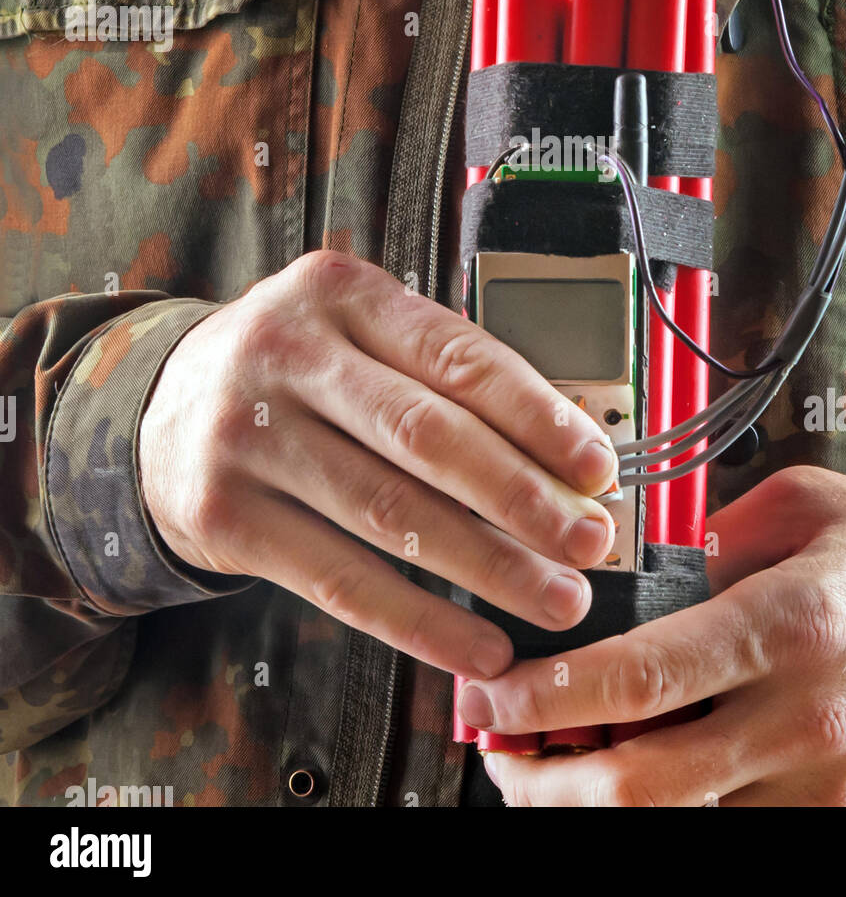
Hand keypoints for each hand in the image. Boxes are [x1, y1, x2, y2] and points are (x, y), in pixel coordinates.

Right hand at [138, 250, 617, 680]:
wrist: (158, 409)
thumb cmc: (293, 369)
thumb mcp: (353, 331)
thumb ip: (440, 374)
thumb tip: (559, 455)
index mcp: (340, 292)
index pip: (457, 356)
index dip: (537, 416)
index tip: (597, 466)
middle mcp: (288, 354)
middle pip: (427, 436)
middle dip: (523, 499)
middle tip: (590, 542)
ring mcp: (248, 436)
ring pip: (391, 515)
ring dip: (488, 568)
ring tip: (557, 598)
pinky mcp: (226, 516)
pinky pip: (340, 582)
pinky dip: (420, 621)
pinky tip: (476, 643)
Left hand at [462, 465, 845, 804]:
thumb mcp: (812, 504)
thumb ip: (716, 531)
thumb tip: (644, 566)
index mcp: (788, 622)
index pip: (642, 678)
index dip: (551, 696)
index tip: (497, 695)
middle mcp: (802, 717)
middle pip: (642, 785)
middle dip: (545, 779)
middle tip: (502, 752)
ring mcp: (825, 786)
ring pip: (681, 824)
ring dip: (599, 805)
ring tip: (558, 769)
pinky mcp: (845, 823)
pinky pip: (737, 833)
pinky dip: (676, 815)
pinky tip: (648, 782)